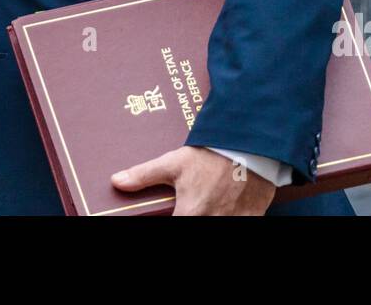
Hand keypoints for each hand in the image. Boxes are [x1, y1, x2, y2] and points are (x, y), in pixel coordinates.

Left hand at [111, 145, 276, 215]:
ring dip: (211, 217)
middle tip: (191, 208)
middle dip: (192, 217)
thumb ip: (144, 175)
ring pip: (218, 228)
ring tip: (206, 208)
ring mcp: (234, 221)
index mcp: (191, 213)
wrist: (250, 143)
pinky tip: (226, 209)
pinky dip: (232, 217)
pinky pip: (241, 224)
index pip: (173, 229)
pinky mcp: (253, 218)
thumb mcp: (174, 162)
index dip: (169, 221)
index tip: (170, 215)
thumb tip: (117, 181)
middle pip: (196, 227)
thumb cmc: (211, 154)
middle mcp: (212, 221)